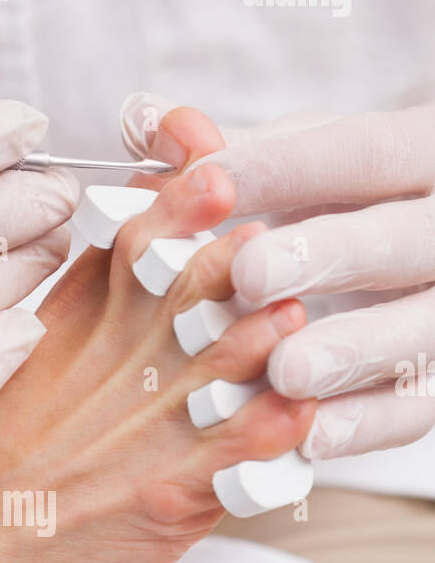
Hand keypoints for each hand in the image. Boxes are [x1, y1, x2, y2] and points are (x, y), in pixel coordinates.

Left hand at [121, 93, 434, 460]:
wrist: (409, 269)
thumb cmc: (336, 205)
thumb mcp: (295, 164)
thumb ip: (227, 152)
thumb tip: (154, 126)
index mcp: (420, 157)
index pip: (359, 153)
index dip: (285, 168)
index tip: (208, 180)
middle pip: (401, 240)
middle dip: (327, 255)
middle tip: (248, 275)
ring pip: (421, 331)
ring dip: (352, 351)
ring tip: (284, 369)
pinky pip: (416, 409)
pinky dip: (365, 425)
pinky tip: (310, 436)